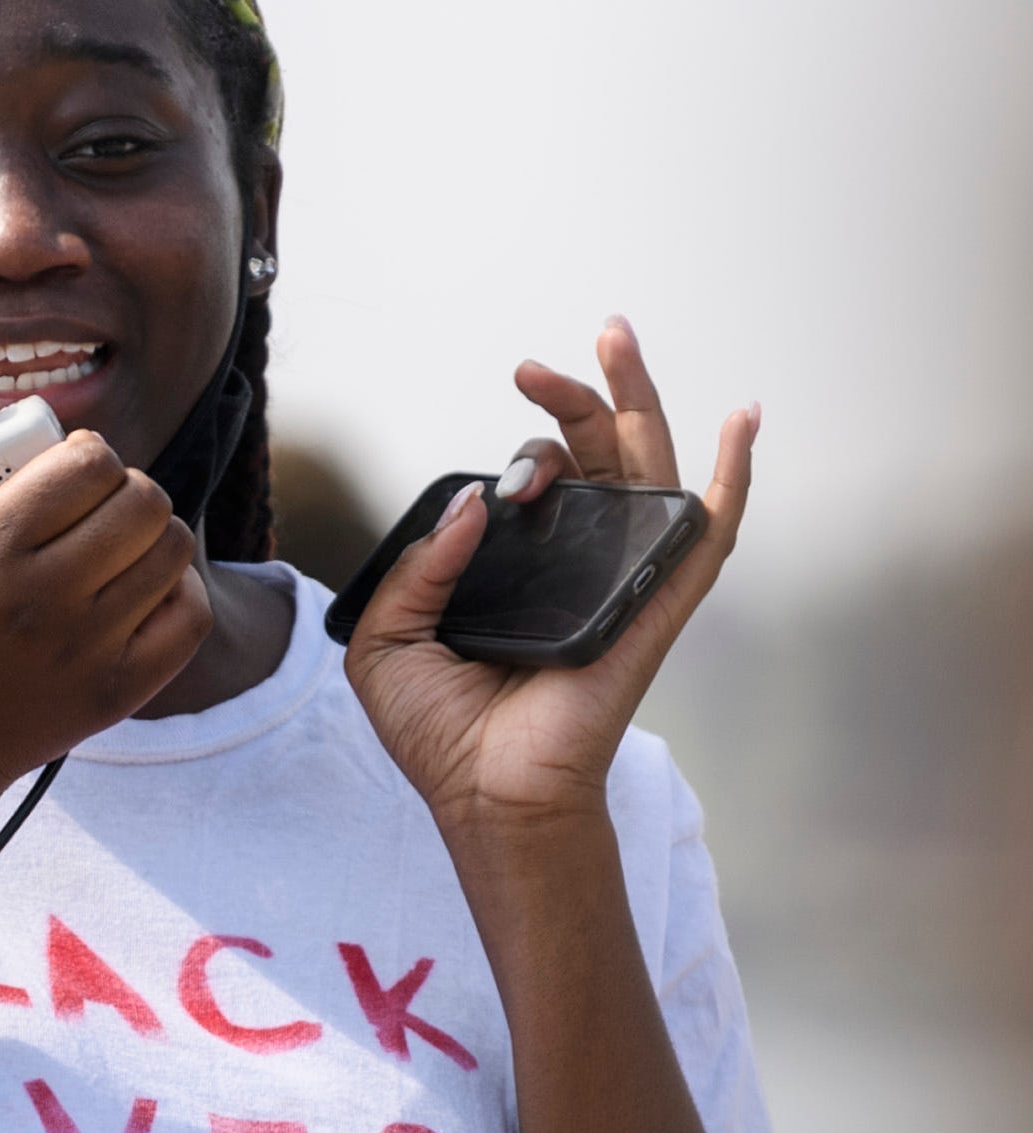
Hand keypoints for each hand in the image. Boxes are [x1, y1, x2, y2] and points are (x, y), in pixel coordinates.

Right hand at [0, 369, 210, 832]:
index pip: (88, 462)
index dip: (86, 451)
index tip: (64, 467)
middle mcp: (43, 597)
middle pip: (142, 500)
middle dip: (125, 486)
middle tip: (95, 503)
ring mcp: (87, 648)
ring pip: (171, 551)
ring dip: (152, 534)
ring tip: (116, 543)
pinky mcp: (118, 690)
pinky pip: (187, 616)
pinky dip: (174, 593)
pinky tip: (138, 591)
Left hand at [342, 317, 756, 834]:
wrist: (485, 793)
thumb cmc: (439, 732)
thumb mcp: (388, 638)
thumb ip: (421, 564)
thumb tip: (474, 500)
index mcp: (516, 569)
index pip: (532, 486)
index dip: (514, 456)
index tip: (482, 472)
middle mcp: (575, 563)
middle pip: (592, 456)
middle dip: (571, 397)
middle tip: (533, 364)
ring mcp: (622, 576)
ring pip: (645, 469)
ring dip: (637, 399)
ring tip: (614, 339)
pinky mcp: (657, 600)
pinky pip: (709, 531)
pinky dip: (735, 474)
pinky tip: (744, 420)